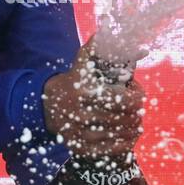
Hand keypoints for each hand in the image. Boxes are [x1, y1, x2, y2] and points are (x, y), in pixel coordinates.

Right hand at [41, 40, 144, 155]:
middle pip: (124, 117)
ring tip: (136, 121)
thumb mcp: (83, 61)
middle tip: (138, 108)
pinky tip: (128, 135)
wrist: (45, 106)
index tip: (137, 92)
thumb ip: (100, 46)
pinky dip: (125, 143)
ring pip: (119, 134)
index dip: (137, 96)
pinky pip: (111, 150)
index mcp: (85, 91)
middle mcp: (82, 114)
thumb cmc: (72, 80)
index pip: (124, 99)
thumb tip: (119, 34)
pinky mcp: (80, 148)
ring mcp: (80, 134)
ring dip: (133, 127)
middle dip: (136, 111)